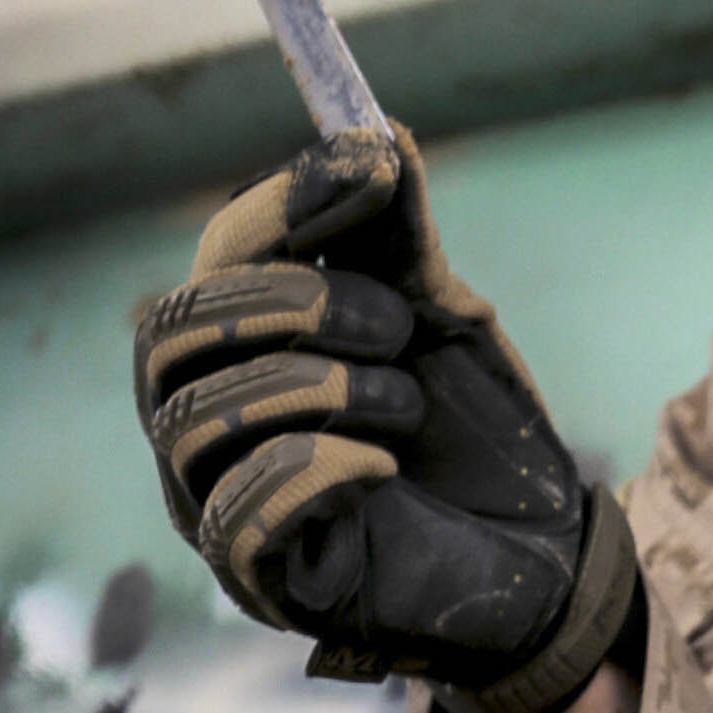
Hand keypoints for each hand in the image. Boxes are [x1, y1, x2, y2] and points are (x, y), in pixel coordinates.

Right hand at [132, 125, 637, 712]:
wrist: (541, 555)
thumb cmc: (472, 435)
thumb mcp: (443, 316)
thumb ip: (400, 235)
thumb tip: (372, 126)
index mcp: (239, 351)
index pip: (215, 262)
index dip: (281, 205)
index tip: (369, 167)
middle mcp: (204, 426)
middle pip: (171, 333)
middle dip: (288, 305)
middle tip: (393, 321)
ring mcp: (216, 508)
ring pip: (194, 421)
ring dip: (315, 389)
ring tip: (402, 402)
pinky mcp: (256, 586)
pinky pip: (237, 514)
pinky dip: (315, 471)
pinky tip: (383, 469)